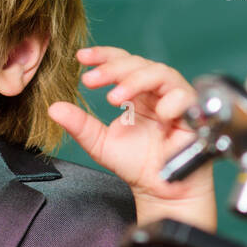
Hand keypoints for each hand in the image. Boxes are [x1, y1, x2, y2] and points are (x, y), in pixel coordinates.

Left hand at [47, 46, 211, 204]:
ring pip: (160, 73)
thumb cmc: (136, 164)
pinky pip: (184, 97)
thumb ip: (80, 125)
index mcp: (137, 93)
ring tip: (114, 97)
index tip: (81, 57)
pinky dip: (169, 102)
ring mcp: (175, 100)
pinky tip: (157, 115)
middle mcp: (156, 92)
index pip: (122, 63)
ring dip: (135, 81)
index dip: (103, 56)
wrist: (159, 189)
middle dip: (113, 68)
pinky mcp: (192, 114)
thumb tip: (53, 108)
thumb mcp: (100, 143)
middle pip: (138, 64)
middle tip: (91, 80)